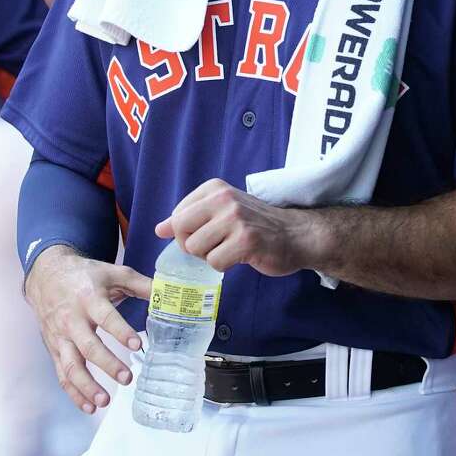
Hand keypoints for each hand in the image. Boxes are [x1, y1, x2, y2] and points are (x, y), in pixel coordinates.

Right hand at [24, 245, 150, 413]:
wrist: (46, 275)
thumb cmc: (84, 275)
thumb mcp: (112, 272)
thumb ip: (140, 284)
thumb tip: (169, 292)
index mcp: (89, 298)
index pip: (106, 317)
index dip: (120, 331)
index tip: (137, 345)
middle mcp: (72, 319)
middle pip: (88, 346)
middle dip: (107, 364)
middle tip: (127, 378)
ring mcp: (61, 336)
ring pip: (71, 365)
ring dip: (87, 386)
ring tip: (105, 400)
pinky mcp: (54, 348)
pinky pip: (62, 374)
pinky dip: (74, 392)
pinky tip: (89, 406)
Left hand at [155, 178, 315, 276]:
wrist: (296, 234)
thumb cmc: (256, 225)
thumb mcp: (221, 212)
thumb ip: (190, 217)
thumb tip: (159, 229)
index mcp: (214, 188)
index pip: (177, 215)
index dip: (186, 233)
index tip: (207, 234)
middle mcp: (224, 198)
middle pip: (181, 230)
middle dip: (191, 246)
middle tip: (214, 246)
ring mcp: (235, 218)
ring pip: (196, 248)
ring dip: (210, 257)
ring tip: (230, 249)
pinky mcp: (246, 241)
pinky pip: (215, 262)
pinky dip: (224, 266)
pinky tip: (240, 257)